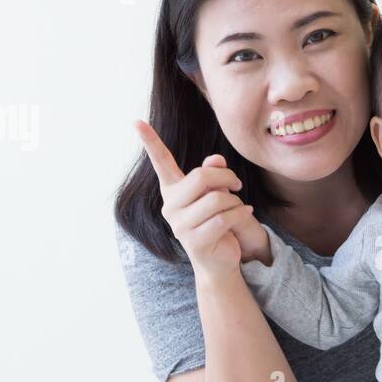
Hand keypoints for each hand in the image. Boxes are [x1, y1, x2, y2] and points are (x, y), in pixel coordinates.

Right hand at [134, 120, 267, 280]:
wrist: (218, 260)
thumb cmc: (217, 222)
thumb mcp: (216, 194)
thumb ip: (214, 175)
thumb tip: (216, 160)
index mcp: (173, 190)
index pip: (160, 163)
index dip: (150, 142)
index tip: (136, 121)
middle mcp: (170, 206)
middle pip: (201, 177)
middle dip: (227, 177)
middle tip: (238, 184)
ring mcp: (180, 226)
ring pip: (216, 199)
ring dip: (235, 201)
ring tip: (238, 206)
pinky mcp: (195, 241)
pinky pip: (224, 218)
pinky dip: (240, 213)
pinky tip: (245, 213)